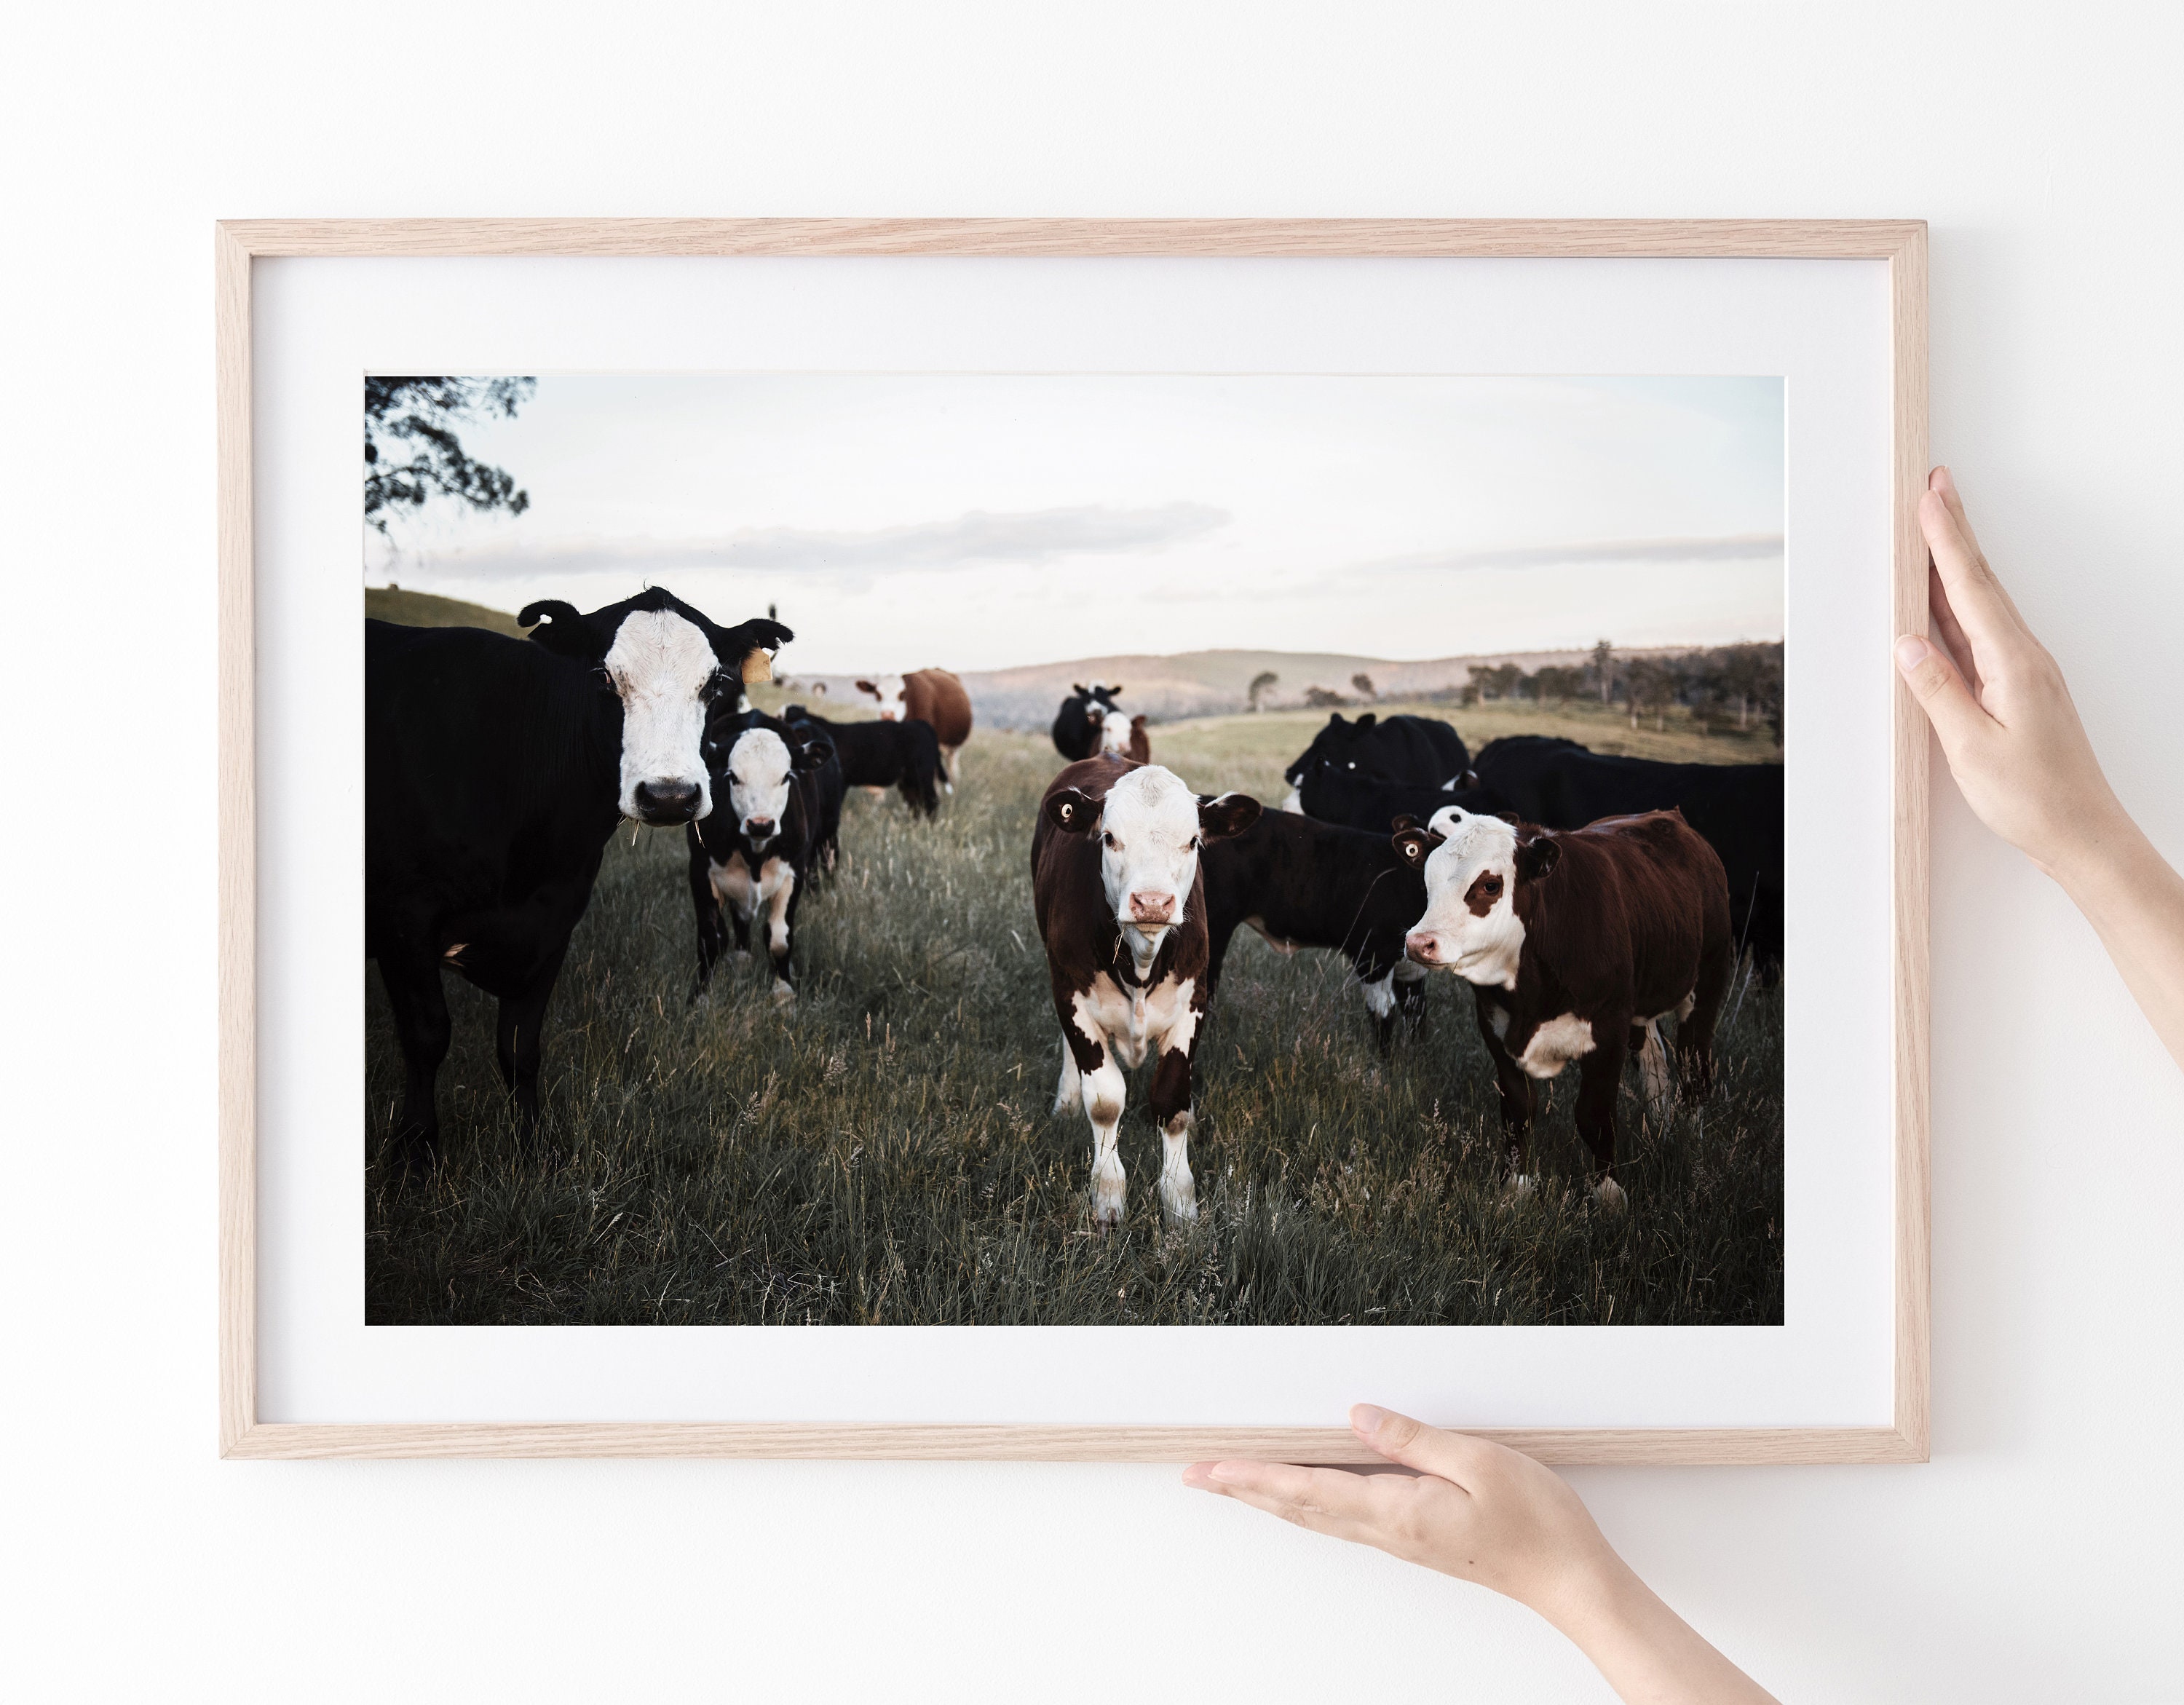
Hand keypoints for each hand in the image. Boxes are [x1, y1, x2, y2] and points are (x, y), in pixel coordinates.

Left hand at [1186, 1406, 1777, 1704]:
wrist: (1571, 1580)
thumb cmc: (1536, 1521)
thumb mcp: (1478, 1460)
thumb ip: (1413, 1438)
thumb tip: (1356, 1415)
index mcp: (1394, 1508)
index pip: (1303, 1488)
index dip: (1249, 1476)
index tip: (1206, 1468)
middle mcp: (1386, 1529)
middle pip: (1296, 1506)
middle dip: (1242, 1488)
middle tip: (1195, 1475)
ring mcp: (1400, 1539)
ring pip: (1315, 1516)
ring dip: (1268, 1497)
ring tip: (1232, 1482)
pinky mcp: (1415, 1539)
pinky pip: (1343, 1520)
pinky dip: (1306, 1505)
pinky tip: (1303, 1498)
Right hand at [1896, 466, 2128, 880]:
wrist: (2080, 831)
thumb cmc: (2031, 796)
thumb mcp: (1972, 747)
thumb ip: (1937, 690)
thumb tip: (1907, 642)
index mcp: (2013, 663)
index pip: (1971, 589)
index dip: (1947, 540)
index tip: (1931, 497)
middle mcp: (2022, 656)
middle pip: (1979, 582)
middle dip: (1953, 532)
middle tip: (1935, 486)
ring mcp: (2020, 670)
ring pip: (1978, 604)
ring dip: (1953, 564)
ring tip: (1931, 528)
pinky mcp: (2014, 687)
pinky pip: (1978, 634)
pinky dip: (1955, 606)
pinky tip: (1938, 601)